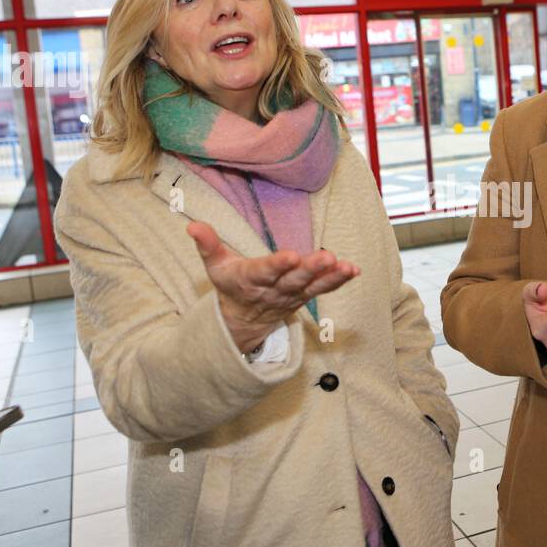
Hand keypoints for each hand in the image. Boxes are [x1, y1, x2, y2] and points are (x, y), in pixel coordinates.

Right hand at [187, 221, 359, 353]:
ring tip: (346, 267)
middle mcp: (274, 289)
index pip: (265, 272)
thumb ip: (207, 245)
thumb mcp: (215, 266)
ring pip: (312, 286)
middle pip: (294, 280)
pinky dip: (338, 281)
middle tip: (326, 258)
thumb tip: (193, 225)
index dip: (278, 265)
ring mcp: (292, 295)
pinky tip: (353, 271)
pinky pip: (323, 289)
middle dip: (310, 269)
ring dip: (330, 277)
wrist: (242, 321)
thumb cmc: (231, 285)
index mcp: (250, 280)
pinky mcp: (304, 296)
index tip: (292, 256)